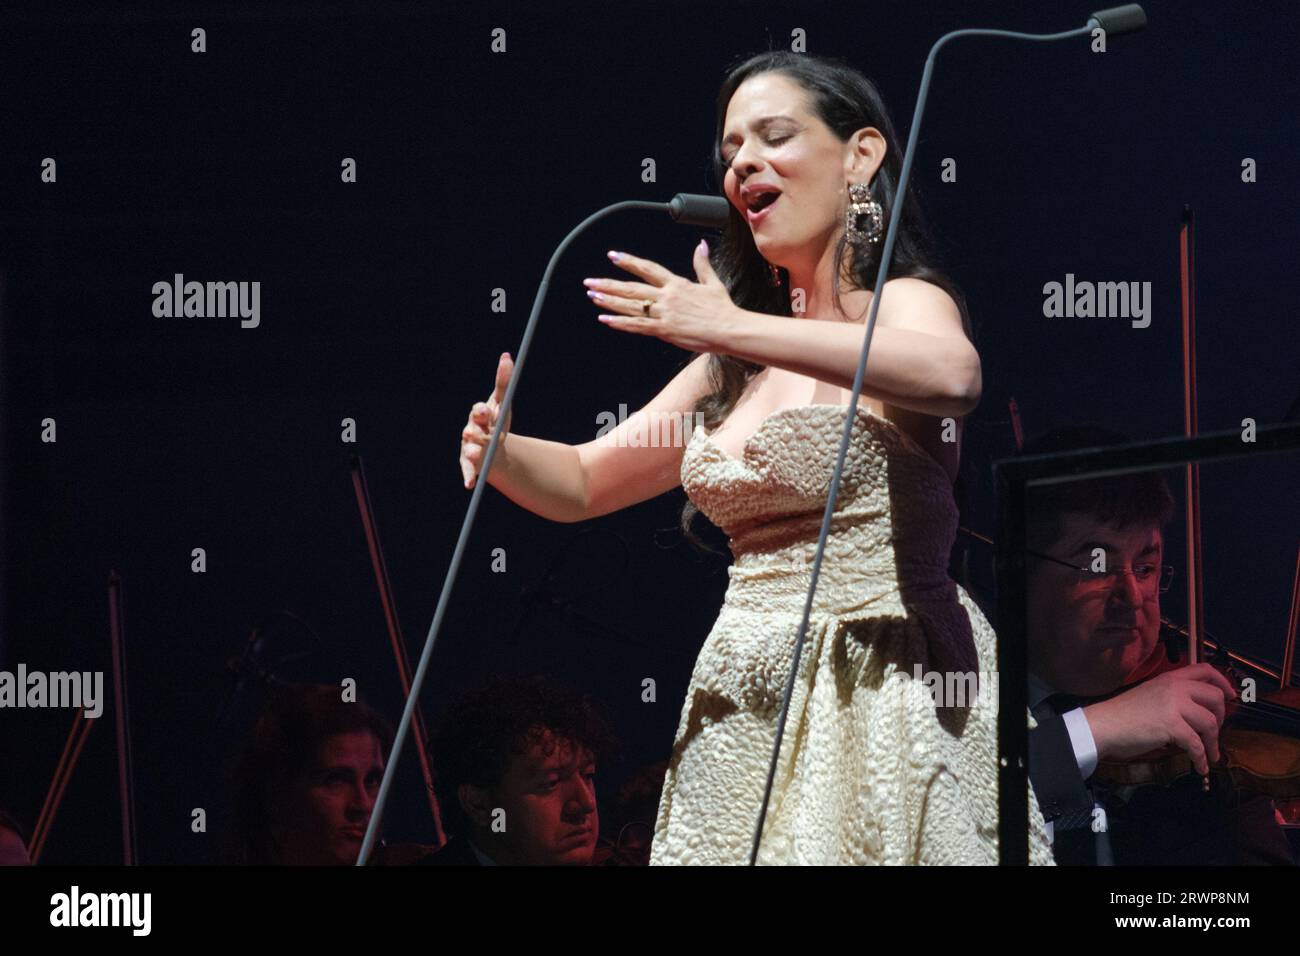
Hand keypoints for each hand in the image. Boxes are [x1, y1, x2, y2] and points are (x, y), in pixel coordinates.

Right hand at [459, 352, 513, 489]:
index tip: (486, 411)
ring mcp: (468, 447)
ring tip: (474, 455)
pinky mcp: (468, 464)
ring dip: (470, 453)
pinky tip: (469, 485)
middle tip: (476, 432)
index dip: (481, 411)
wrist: (491, 445)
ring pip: (468, 449)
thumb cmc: (494, 421)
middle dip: (475, 431)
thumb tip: (507, 356)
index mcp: (478, 415)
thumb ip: (503, 382)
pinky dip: (467, 476)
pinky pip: (467, 470)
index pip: (478, 411)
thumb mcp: (501, 403)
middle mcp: (470, 431)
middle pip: (471, 430)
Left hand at [583, 240, 739, 352]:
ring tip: (593, 296)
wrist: (730, 329)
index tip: (613, 256)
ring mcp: (664, 314)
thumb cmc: (723, 309)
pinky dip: (620, 323)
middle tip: (590, 281)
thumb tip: (701, 245)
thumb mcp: (713, 283)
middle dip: (609, 284)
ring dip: (609, 301)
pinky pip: (637, 326)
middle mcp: (667, 296)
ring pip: (631, 306)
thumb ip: (702, 264)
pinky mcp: (665, 330)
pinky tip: (605, 320)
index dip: (629, 262)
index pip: (648, 268)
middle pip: (632, 288)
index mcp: (677, 284)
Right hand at [1082, 663, 1238, 776]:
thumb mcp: (1151, 695)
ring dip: (1213, 743)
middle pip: (1216, 697)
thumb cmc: (1124, 714)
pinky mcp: (1172, 726)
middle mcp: (1175, 687)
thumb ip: (1173, 697)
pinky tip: (1200, 768)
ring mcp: (1174, 705)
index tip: (1231, 696)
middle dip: (1221, 718)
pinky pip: (1197, 745)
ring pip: (1210, 723)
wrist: (1104, 725)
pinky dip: (1201, 759)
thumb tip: (1196, 713)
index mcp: (1170, 677)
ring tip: (1209, 755)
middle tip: (1214, 732)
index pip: (1205, 669)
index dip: (1224, 682)